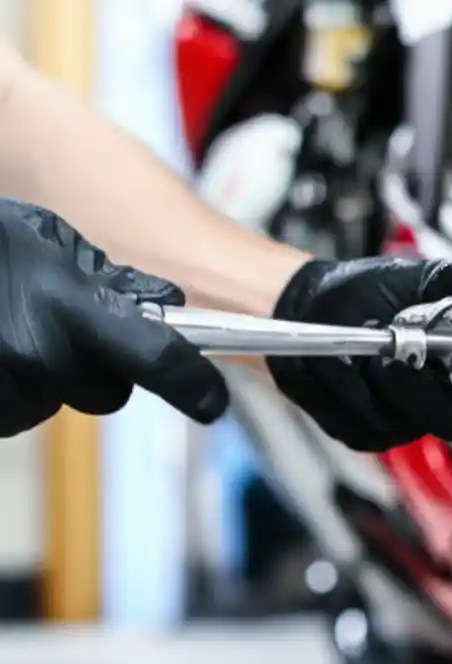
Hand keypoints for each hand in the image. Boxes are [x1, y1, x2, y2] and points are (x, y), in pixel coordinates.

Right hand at [0, 200, 227, 434]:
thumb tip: (163, 304)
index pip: (158, 359)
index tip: (212, 402)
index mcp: (72, 307)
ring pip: (49, 406)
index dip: (194, 386)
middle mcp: (40, 353)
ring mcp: (3, 384)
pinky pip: (5, 417)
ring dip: (39, 381)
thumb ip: (106, 279)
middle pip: (104, 394)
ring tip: (6, 335)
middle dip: (93, 370)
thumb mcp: (44, 239)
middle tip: (57, 332)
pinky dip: (4, 393)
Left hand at [269, 254, 451, 450]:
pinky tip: (348, 367)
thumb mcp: (438, 273)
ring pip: (414, 422)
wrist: (310, 309)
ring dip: (390, 380)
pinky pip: (369, 426)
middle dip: (437, 386)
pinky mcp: (369, 432)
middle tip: (418, 352)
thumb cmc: (375, 290)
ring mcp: (410, 419)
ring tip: (374, 348)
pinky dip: (352, 392)